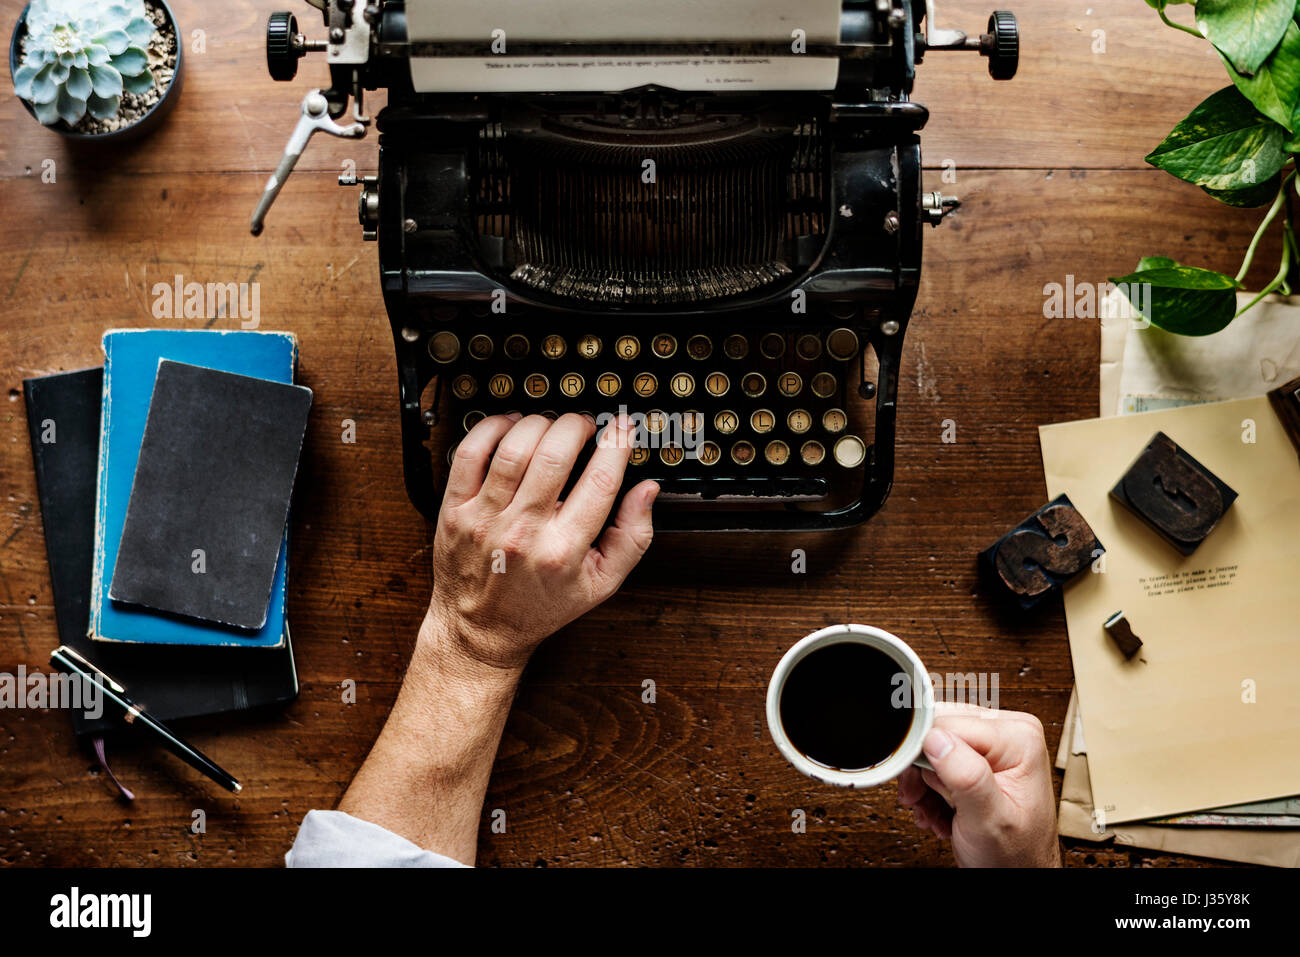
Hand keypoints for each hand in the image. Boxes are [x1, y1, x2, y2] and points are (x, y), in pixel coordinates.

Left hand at [427, 412, 658, 674]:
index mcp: (563, 550)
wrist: (481, 631)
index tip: (620, 429)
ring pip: (513, 449)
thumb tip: (647, 490)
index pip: (600, 481)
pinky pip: (470, 454)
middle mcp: (523, 532)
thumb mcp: (602, 584)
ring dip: (538, 423)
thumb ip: (633, 537)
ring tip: (549, 426)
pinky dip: (491, 428)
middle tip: (583, 425)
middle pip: (554, 455)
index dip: (616, 445)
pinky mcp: (455, 511)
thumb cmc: (541, 607)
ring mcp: (485, 519)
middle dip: (576, 427)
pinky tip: (509, 427)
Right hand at [897, 704, 1060, 866]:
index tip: (916, 785)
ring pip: (934, 746)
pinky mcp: (982, 757)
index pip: (949, 724)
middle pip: (939, 731)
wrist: (1019, 875)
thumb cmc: (1016, 855)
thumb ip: (965, 776)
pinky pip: (940, 758)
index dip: (923, 754)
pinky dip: (932, 787)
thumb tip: (936, 738)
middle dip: (922, 771)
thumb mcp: (989, 820)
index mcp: (1019, 738)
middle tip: (920, 801)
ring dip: (925, 783)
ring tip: (932, 811)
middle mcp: (1009, 733)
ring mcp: (996, 745)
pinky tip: (939, 809)